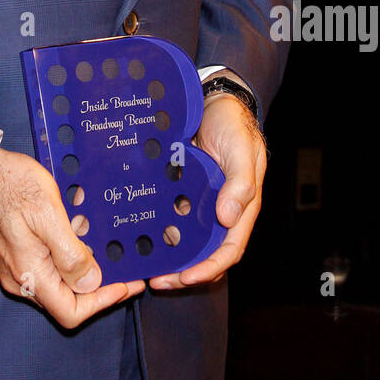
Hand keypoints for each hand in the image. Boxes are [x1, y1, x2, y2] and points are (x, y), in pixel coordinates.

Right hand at [0, 146, 144, 327]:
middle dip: (96, 281)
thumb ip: (70, 253)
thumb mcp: (46, 213)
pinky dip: (66, 251)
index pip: (71, 312)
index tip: (126, 283)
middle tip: (120, 258)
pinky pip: (46, 264)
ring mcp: (15, 268)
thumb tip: (92, 283)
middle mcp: (21, 280)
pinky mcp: (14, 254)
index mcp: (30, 275)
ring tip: (97, 233)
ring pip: (58, 279)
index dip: (103, 301)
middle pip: (67, 299)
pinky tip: (75, 225)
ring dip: (81, 261)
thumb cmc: (8, 186)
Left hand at [148, 91, 266, 290]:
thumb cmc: (233, 124)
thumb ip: (241, 182)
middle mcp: (220, 210)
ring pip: (186, 239)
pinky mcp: (181, 190)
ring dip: (168, 255)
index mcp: (241, 208)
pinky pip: (169, 215)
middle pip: (205, 253)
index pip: (228, 250)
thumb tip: (229, 217)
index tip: (185, 278)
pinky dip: (157, 227)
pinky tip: (137, 233)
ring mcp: (200, 202)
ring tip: (143, 265)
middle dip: (184, 272)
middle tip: (158, 281)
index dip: (209, 268)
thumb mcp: (242, 150)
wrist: (213, 98)